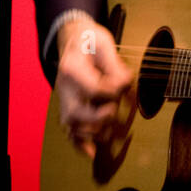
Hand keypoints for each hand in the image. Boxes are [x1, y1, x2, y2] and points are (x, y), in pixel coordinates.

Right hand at [55, 18, 131, 158]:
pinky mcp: (68, 106)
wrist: (73, 38)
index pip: (93, 88)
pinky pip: (69, 130)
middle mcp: (64, 87)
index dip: (113, 91)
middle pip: (75, 113)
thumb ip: (115, 65)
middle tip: (112, 110)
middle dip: (98, 117)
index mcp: (72, 68)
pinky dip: (79, 143)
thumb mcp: (103, 43)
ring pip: (72, 126)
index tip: (126, 82)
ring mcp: (64, 99)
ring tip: (108, 131)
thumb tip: (126, 83)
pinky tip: (91, 152)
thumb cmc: (90, 39)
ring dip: (92, 132)